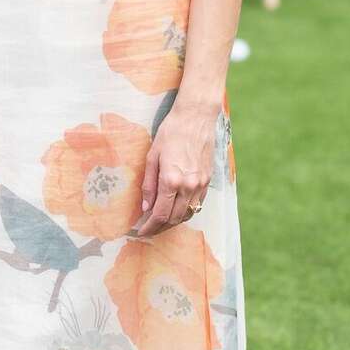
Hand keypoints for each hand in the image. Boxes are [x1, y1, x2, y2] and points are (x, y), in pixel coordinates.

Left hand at [132, 99, 215, 237]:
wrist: (196, 117)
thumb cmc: (171, 132)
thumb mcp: (152, 156)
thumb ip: (149, 184)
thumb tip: (145, 207)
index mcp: (171, 180)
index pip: (160, 214)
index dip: (149, 226)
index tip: (141, 231)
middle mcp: (188, 186)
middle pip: (174, 219)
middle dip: (160, 228)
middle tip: (149, 230)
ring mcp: (200, 184)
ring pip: (188, 214)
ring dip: (173, 222)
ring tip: (161, 223)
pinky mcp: (208, 180)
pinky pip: (197, 204)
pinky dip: (186, 211)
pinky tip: (176, 210)